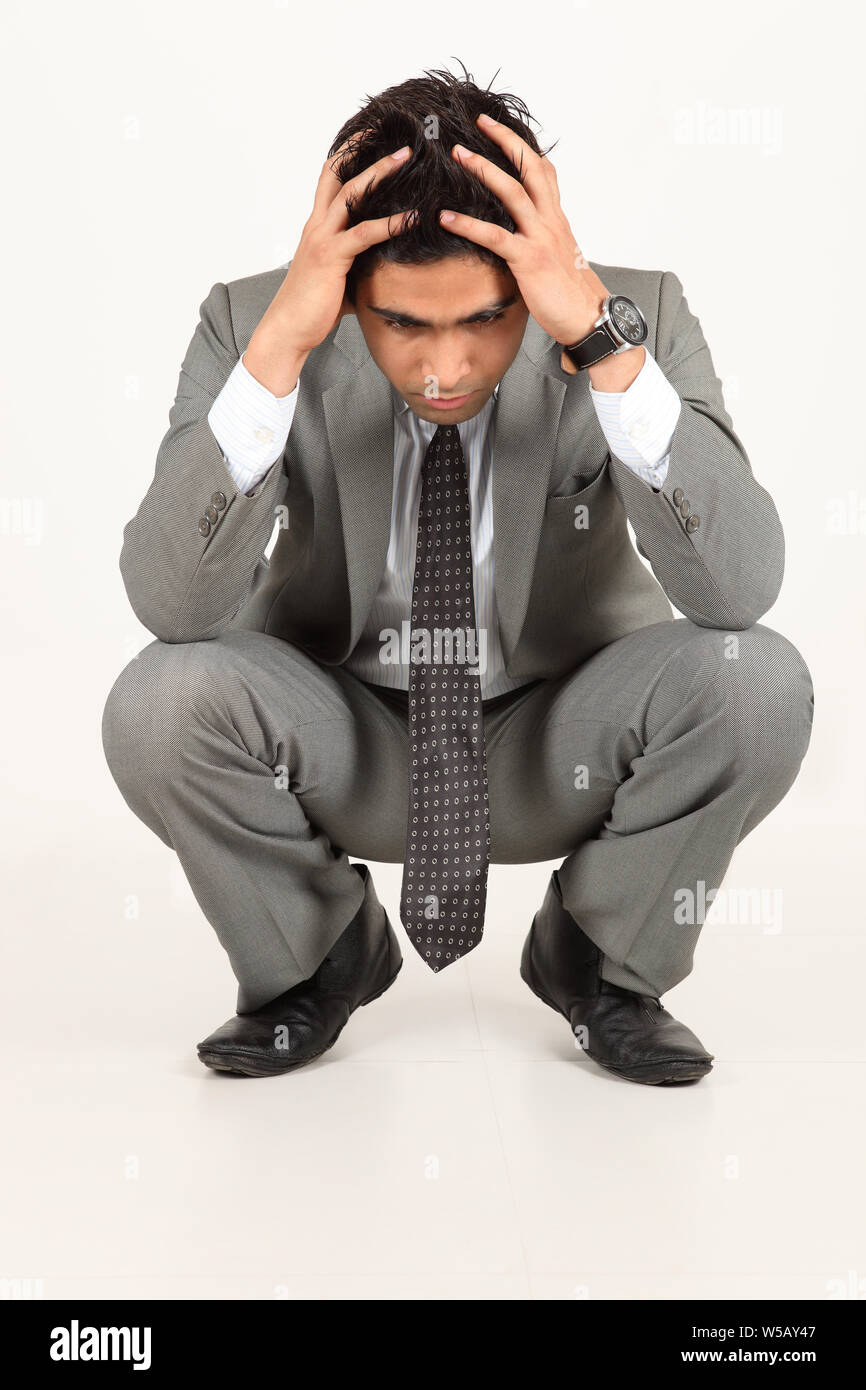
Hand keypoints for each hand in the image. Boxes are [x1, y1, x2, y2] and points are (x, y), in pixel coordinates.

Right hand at [244, 136, 416, 394]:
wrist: (288, 329)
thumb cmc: (314, 307)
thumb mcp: (342, 277)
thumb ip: (361, 263)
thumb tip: (389, 266)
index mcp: (318, 226)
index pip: (332, 179)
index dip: (349, 154)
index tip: (372, 135)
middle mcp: (317, 225)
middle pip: (341, 174)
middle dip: (366, 150)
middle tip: (395, 133)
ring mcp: (322, 239)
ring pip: (351, 194)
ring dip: (379, 173)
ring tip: (407, 158)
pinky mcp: (331, 258)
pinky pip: (363, 235)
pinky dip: (389, 224)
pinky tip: (411, 218)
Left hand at [439, 113, 610, 347]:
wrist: (589, 318)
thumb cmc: (571, 294)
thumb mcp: (558, 258)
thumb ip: (541, 240)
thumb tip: (523, 236)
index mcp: (557, 219)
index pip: (544, 171)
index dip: (524, 148)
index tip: (502, 130)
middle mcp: (551, 220)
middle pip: (529, 167)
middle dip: (505, 141)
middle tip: (480, 123)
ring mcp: (541, 238)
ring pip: (512, 192)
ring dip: (483, 170)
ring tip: (459, 155)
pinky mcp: (529, 260)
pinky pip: (494, 236)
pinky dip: (467, 224)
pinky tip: (445, 217)